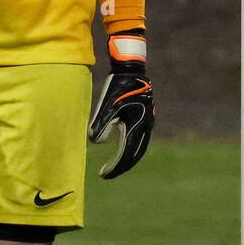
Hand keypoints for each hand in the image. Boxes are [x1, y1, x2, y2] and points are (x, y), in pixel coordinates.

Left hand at [88, 31, 153, 178]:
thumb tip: (96, 142)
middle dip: (121, 166)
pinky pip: (139, 139)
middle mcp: (145, 126)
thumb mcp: (107, 105)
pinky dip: (131, 148)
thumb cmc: (118, 87)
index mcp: (136, 125)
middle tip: (107, 174)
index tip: (103, 174)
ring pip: (139, 148)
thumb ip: (102, 124)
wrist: (132, 70)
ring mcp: (147, 122)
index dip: (115, 166)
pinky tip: (121, 149)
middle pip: (135, 155)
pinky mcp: (145, 118)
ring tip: (114, 166)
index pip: (126, 154)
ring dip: (127, 158)